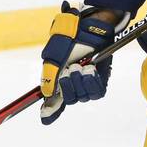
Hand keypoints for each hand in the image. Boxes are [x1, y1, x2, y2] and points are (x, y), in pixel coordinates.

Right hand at [39, 2, 124, 124]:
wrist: (92, 28)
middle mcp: (73, 82)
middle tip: (70, 69)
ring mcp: (87, 81)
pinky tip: (91, 69)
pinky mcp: (101, 79)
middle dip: (69, 86)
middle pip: (69, 99)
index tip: (45, 118)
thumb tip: (46, 96)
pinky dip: (92, 81)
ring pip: (83, 96)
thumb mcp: (54, 56)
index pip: (54, 101)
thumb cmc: (71, 38)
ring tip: (82, 66)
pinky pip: (97, 92)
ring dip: (81, 82)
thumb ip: (49, 77)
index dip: (50, 111)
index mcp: (58, 78)